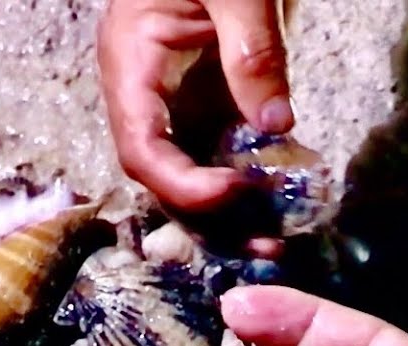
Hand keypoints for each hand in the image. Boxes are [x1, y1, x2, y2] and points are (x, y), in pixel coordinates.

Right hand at [98, 0, 292, 210]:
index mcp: (132, 59)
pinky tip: (275, 192)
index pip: (141, 147)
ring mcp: (170, 94)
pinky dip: (241, 175)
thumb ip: (253, 52)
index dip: (183, 183)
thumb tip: (274, 125)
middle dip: (207, 209)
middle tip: (265, 231)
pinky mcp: (200, 93)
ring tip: (272, 230)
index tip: (239, 188)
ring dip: (225, 204)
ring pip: (185, 168)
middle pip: (160, 171)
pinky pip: (212, 147)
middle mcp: (142, 88)